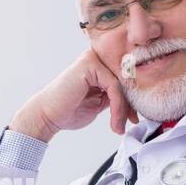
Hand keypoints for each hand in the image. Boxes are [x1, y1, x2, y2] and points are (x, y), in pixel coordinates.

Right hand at [10, 47, 137, 141]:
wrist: (48, 116)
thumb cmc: (69, 110)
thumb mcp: (100, 102)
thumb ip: (115, 95)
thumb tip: (137, 99)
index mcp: (99, 64)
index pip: (124, 78)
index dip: (132, 99)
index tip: (133, 119)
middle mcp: (96, 57)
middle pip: (125, 79)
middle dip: (130, 103)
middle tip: (131, 122)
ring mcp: (92, 59)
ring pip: (121, 84)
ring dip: (123, 109)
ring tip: (118, 126)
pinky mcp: (89, 65)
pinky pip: (113, 86)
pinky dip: (117, 107)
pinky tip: (114, 122)